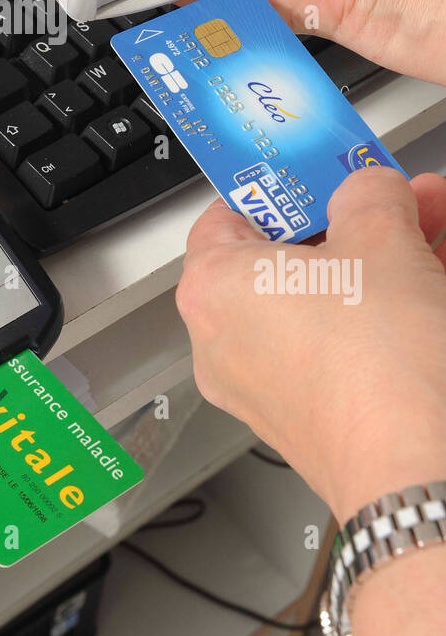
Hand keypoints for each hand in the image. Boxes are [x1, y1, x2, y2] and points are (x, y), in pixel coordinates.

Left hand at [176, 165, 445, 524]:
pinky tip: (435, 281)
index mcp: (212, 289)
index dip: (284, 183)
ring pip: (328, 300)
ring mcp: (269, 388)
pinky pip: (346, 344)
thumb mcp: (382, 237)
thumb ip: (369, 194)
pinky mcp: (315, 419)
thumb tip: (371, 188)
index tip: (321, 166)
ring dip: (383, 259)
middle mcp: (227, 344)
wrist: (420, 469)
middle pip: (291, 256)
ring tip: (434, 225)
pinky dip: (385, 310)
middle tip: (398, 194)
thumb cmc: (378, 368)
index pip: (231, 212)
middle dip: (357, 219)